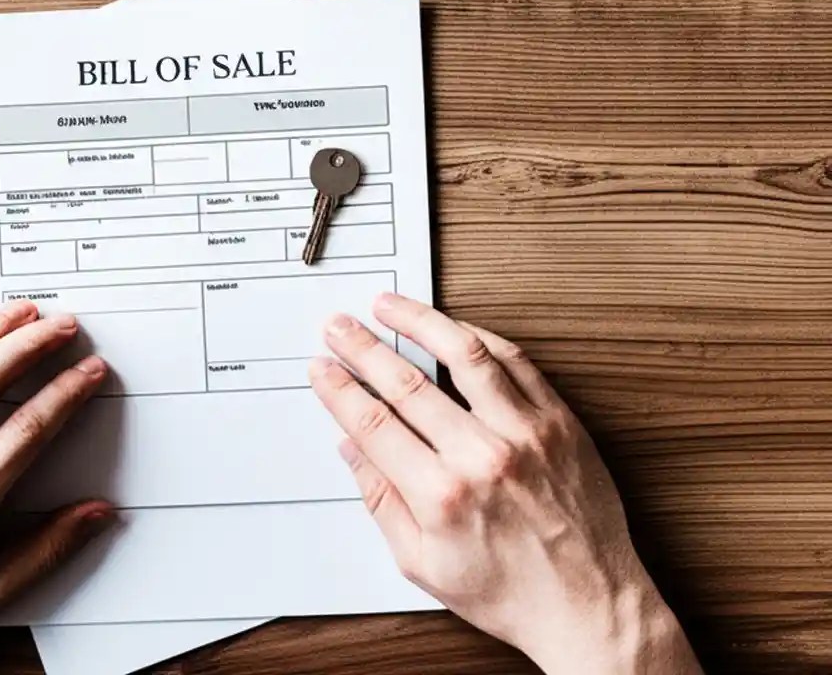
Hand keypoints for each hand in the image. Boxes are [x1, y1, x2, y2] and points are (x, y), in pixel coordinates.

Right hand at [309, 294, 701, 674]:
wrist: (589, 606)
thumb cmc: (509, 593)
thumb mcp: (422, 564)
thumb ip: (381, 501)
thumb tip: (352, 450)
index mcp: (440, 496)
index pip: (372, 423)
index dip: (339, 390)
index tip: (322, 369)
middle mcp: (482, 457)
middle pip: (406, 384)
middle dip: (362, 349)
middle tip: (339, 326)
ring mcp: (525, 434)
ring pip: (463, 355)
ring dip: (418, 322)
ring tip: (389, 305)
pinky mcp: (560, 423)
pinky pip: (516, 364)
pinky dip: (480, 338)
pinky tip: (455, 328)